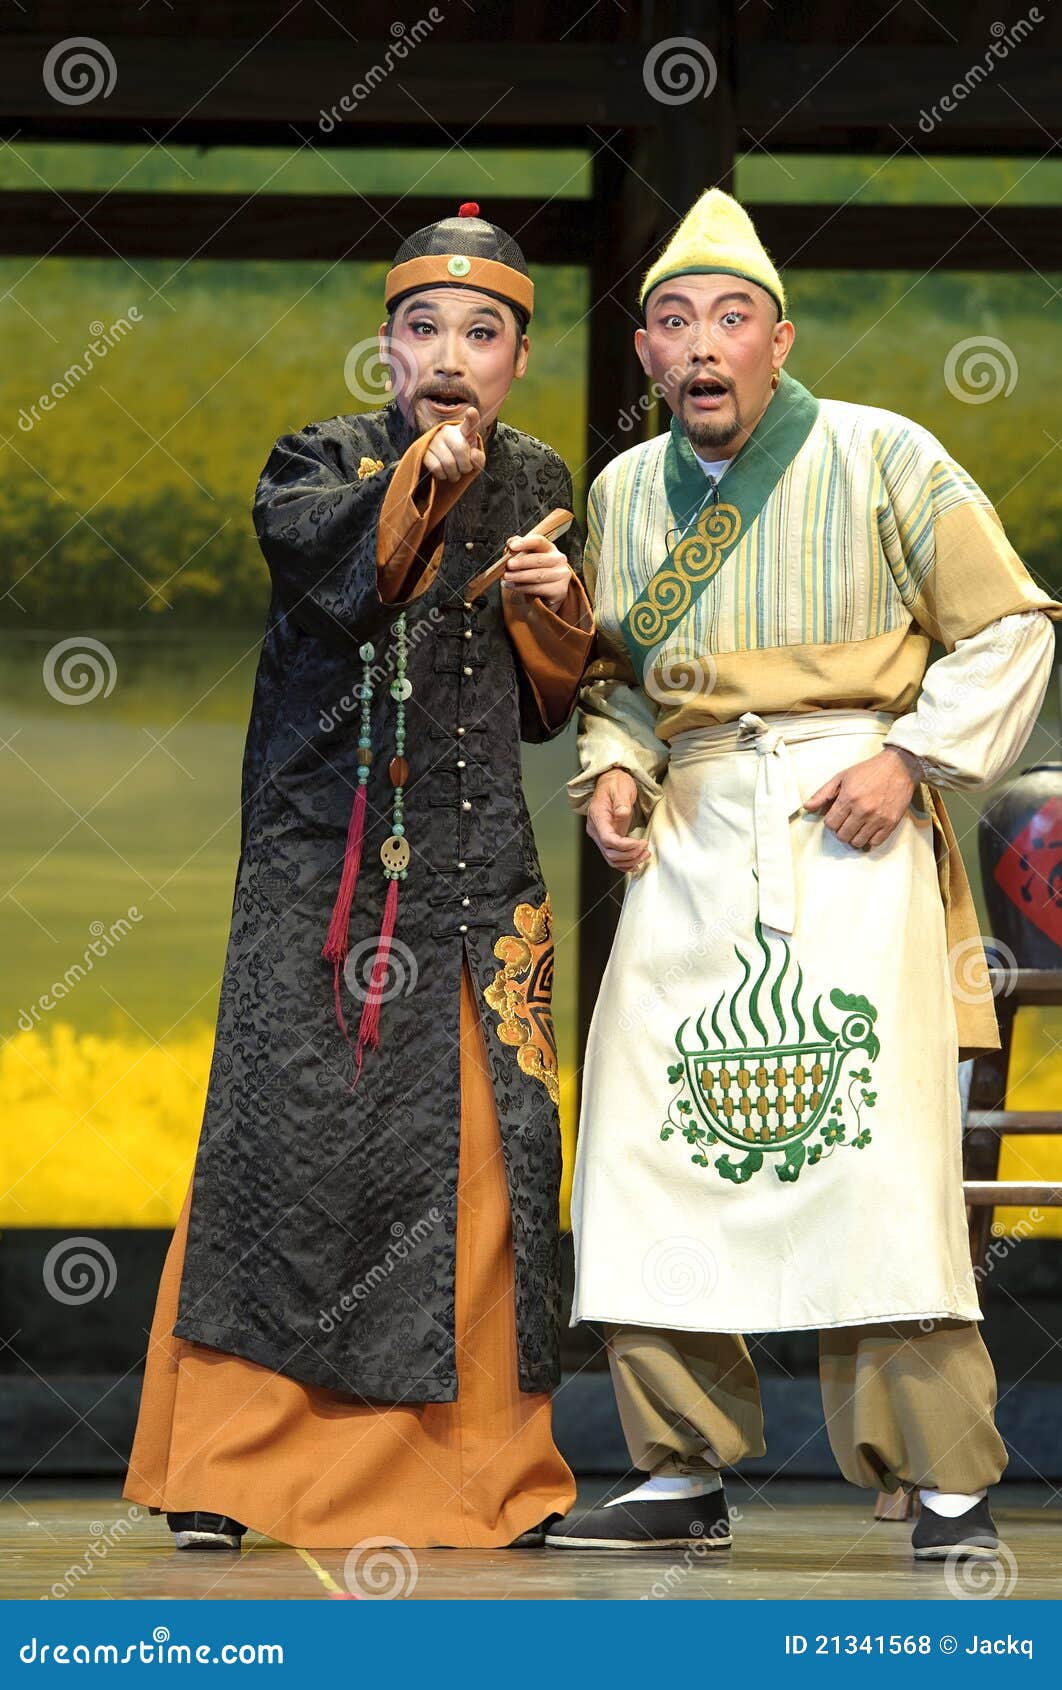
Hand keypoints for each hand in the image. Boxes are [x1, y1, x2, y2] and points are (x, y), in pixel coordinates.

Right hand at [423, 407, 485, 482]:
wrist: (443, 466)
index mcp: (464, 430)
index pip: (470, 422)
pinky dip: (443, 475)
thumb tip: (473, 456)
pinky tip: (444, 473)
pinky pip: (436, 467)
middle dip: (465, 466)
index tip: (472, 411)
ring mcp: (434, 439)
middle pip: (460, 449)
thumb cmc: (462, 460)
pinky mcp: (424, 450)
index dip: (472, 417)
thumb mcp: (474, 460)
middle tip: (464, 469)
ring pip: (448, 462)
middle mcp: (448, 431)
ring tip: (454, 472)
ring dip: (454, 474)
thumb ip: (479, 458)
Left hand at [501, 531, 572, 611]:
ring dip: (520, 576)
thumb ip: (517, 548)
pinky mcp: (560, 589)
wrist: (547, 591)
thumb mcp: (526, 557)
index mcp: (549, 548)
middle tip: (508, 565)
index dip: (525, 543)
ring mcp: (561, 575)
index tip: (512, 546)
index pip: (538, 541)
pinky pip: (539, 589)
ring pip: (538, 575)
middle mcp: (558, 559)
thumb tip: (510, 542)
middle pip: (539, 559)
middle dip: (521, 562)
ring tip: (506, 577)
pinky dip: (523, 588)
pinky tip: (512, 586)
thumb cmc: (534, 571)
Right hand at [587, 768, 650, 871]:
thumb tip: (622, 815)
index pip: (608, 839)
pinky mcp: (607, 838)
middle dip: (629, 855)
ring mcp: (600, 835)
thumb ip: (621, 804)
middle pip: (609, 852)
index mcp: (598, 817)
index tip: (641, 843)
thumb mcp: (621, 789)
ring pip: (611, 858)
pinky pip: (613, 856)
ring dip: (628, 861)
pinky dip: (624, 863)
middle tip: (645, 849)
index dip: (625, 846)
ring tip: (644, 855)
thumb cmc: (615, 784)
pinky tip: (636, 863)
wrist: (610, 781)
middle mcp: (596, 829)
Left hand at [803, 745, 918, 849]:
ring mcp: (878, 818)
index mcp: (849, 797)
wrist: (899, 767)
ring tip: (857, 826)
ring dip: (854, 836)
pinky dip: (870, 839)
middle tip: (846, 822)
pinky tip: (869, 829)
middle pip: (842, 835)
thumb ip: (823, 793)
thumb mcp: (842, 777)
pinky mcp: (891, 823)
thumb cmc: (869, 771)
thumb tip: (808, 807)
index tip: (836, 816)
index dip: (831, 822)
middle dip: (841, 830)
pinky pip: (875, 842)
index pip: (830, 824)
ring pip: (857, 842)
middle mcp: (863, 810)